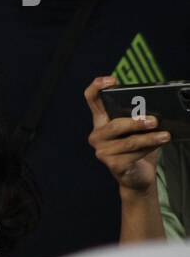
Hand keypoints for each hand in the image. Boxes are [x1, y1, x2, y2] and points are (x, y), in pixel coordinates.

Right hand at [85, 76, 168, 194]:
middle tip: (154, 121)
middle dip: (136, 123)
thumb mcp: (136, 129)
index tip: (112, 81)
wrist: (137, 176)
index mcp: (101, 121)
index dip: (97, 87)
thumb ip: (138, 116)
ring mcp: (103, 151)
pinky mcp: (113, 165)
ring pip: (128, 142)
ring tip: (165, 135)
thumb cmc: (138, 147)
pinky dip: (149, 149)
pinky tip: (158, 145)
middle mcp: (97, 135)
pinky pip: (134, 155)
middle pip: (114, 125)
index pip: (92, 99)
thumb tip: (154, 109)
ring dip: (149, 138)